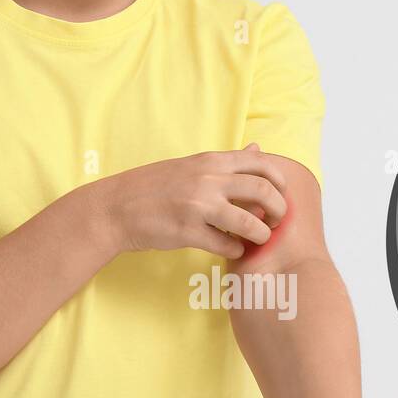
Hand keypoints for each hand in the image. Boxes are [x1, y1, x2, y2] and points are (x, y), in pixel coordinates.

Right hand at [95, 143, 288, 258]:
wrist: (116, 207)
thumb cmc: (155, 187)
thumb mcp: (192, 165)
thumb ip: (227, 162)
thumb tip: (257, 148)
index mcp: (211, 161)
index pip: (261, 162)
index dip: (279, 180)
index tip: (281, 194)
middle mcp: (207, 179)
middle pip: (263, 191)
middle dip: (278, 209)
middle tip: (276, 221)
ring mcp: (198, 206)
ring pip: (249, 222)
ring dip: (261, 234)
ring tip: (258, 239)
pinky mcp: (188, 232)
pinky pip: (226, 245)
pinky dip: (235, 249)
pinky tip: (232, 248)